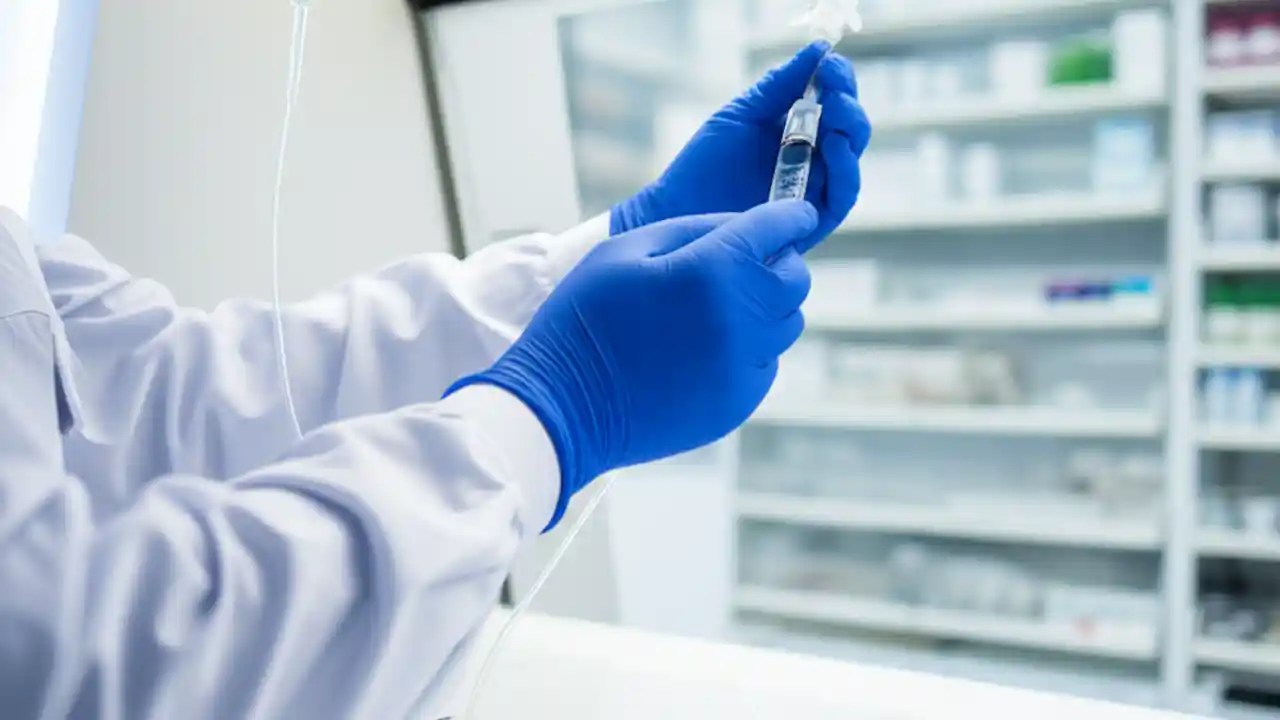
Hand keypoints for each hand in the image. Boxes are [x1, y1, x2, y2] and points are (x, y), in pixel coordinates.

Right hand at [449, 202, 816, 526]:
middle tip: (746, 263)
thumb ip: (692, 229)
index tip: (796, 213)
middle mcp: (740, 318)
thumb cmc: (583, 318)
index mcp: (712, 270)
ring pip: (785, 325)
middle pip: (796, 280)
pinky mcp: (738, 403)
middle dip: (778, 264)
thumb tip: (742, 229)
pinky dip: (748, 350)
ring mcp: (743, 366)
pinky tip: (703, 349)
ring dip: (765, 308)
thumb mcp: (624, 250)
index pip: (778, 229)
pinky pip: (765, 364)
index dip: (791, 215)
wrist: (561, 406)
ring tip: (716, 310)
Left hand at [611, 41, 871, 251]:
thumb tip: (819, 49)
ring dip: (850, 134)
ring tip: (837, 113)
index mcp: (798, 132)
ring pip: (849, 163)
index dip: (839, 80)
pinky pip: (840, 199)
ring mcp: (812, 192)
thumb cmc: (705, 164)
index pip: (834, 103)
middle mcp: (812, 162)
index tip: (830, 62)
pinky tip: (834, 148)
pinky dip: (844, 172)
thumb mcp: (741, 114)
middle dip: (847, 105)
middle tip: (834, 87)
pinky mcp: (809, 223)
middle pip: (849, 131)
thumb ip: (779, 86)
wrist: (677, 209)